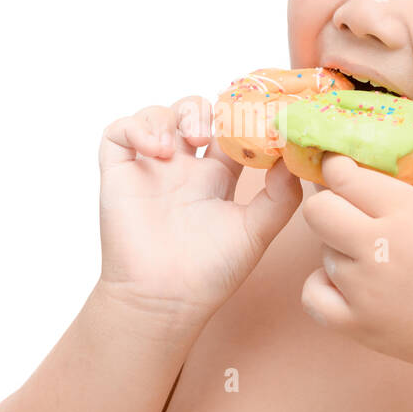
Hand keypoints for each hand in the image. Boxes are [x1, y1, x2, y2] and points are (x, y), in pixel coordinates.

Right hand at [97, 96, 302, 326]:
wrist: (166, 300)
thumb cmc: (210, 274)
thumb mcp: (256, 232)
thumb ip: (279, 198)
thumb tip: (294, 159)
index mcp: (217, 179)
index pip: (230, 131)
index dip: (242, 117)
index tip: (256, 114)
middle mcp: (183, 169)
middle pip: (193, 114)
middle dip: (207, 111)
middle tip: (219, 129)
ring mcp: (150, 169)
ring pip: (158, 115)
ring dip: (175, 115)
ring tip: (190, 141)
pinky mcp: (119, 174)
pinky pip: (118, 133)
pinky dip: (137, 128)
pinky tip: (157, 149)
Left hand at [299, 151, 412, 374]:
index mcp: (406, 213)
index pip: (343, 176)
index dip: (336, 167)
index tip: (341, 168)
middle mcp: (377, 247)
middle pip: (317, 210)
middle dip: (327, 203)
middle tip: (348, 209)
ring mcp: (361, 288)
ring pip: (321, 251)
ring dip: (338, 247)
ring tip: (371, 254)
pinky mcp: (353, 323)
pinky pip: (312, 293)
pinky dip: (324, 286)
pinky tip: (348, 284)